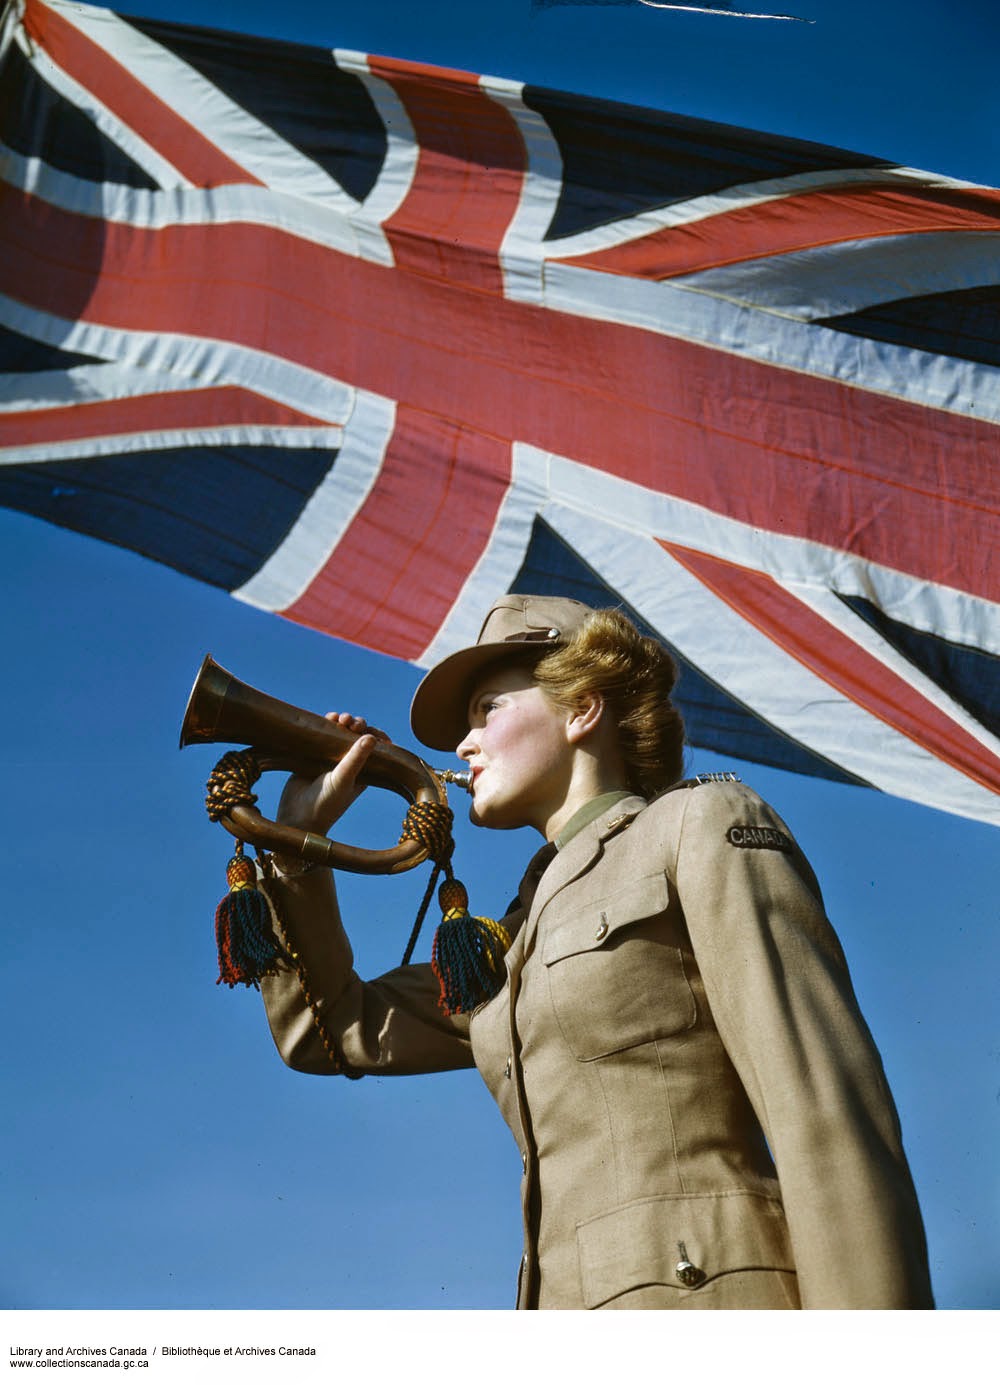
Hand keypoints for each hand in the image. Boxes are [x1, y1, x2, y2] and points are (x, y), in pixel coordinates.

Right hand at [276, 713, 390, 837]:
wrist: (297, 817)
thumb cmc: (326, 803)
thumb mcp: (343, 780)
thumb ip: (356, 759)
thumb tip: (372, 737)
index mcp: (363, 770)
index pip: (376, 747)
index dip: (376, 735)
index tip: (371, 731)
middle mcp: (349, 762)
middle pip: (358, 735)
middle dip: (358, 725)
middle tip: (352, 724)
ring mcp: (331, 758)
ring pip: (340, 731)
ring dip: (342, 721)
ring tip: (339, 719)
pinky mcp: (313, 754)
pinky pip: (322, 733)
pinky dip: (326, 723)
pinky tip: (327, 718)